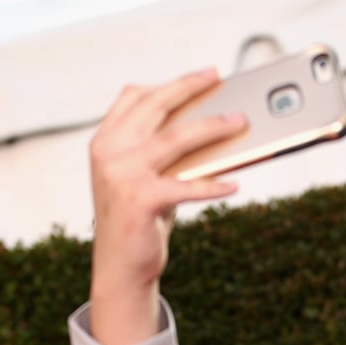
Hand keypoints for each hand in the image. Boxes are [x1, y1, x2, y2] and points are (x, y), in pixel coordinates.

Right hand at [86, 70, 246, 344]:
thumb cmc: (140, 219)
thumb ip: (163, 152)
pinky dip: (213, 186)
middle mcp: (108, 153)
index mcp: (105, 141)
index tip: (201, 76)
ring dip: (213, 127)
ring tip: (239, 122)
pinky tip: (234, 185)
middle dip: (190, 88)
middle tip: (219, 79)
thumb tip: (212, 129)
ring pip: (176, 139)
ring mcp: (121, 175)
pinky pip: (186, 186)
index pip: (134, 97)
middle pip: (156, 107)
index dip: (169, 83)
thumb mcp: (145, 177)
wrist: (120, 267)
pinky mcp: (140, 201)